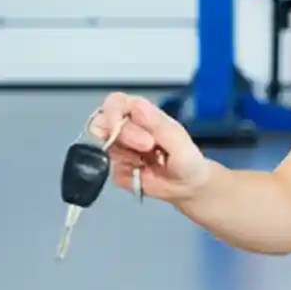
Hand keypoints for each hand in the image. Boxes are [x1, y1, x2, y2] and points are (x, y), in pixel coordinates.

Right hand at [89, 92, 212, 203]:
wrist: (187, 186)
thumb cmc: (186, 158)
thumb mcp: (176, 137)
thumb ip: (156, 122)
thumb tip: (136, 107)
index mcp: (140, 114)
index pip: (114, 102)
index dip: (111, 112)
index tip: (116, 126)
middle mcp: (126, 129)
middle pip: (103, 124)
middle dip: (125, 136)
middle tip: (148, 146)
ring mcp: (120, 150)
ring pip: (107, 148)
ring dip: (129, 156)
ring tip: (149, 161)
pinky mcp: (118, 171)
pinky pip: (114, 171)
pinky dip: (129, 174)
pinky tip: (144, 173)